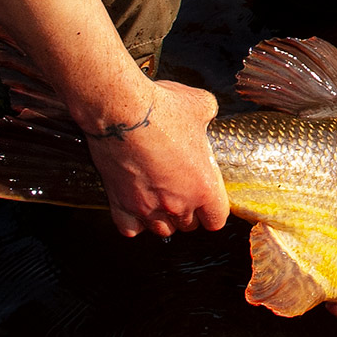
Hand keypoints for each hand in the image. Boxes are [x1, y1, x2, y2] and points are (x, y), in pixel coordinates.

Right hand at [85, 79, 229, 237]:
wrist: (122, 111)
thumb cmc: (163, 109)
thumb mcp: (202, 106)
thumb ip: (209, 118)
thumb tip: (206, 114)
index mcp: (204, 186)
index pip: (216, 219)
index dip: (214, 211)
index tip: (209, 202)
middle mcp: (177, 203)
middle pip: (188, 225)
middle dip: (189, 212)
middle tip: (183, 192)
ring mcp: (147, 207)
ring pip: (161, 230)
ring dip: (163, 219)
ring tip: (161, 201)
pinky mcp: (119, 203)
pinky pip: (129, 228)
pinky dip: (134, 222)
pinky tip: (136, 207)